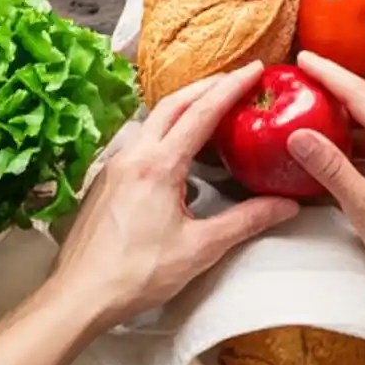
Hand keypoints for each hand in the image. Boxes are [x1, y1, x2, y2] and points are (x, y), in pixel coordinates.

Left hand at [51, 62, 299, 328]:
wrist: (81, 295)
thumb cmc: (135, 274)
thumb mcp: (200, 248)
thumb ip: (245, 221)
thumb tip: (284, 206)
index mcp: (158, 166)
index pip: (201, 113)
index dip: (231, 87)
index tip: (254, 70)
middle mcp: (133, 156)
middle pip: (174, 104)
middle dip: (208, 87)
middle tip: (237, 80)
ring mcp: (115, 166)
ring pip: (153, 120)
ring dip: (184, 106)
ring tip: (211, 107)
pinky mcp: (107, 181)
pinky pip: (140, 141)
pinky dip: (165, 130)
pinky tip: (178, 147)